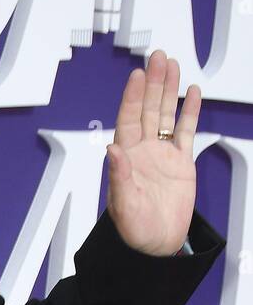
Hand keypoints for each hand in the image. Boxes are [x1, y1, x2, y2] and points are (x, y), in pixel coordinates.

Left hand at [106, 48, 201, 256]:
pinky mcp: (181, 163)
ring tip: (173, 66)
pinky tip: (191, 93)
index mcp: (126, 159)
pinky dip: (189, 112)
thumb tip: (113, 151)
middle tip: (158, 58)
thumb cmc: (133, 230)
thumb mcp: (124, 205)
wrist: (155, 246)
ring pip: (166, 115)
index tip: (138, 75)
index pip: (128, 120)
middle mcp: (143, 152)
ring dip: (169, 91)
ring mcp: (162, 155)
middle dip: (153, 84)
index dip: (132, 97)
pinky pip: (185, 132)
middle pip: (148, 110)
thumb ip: (119, 177)